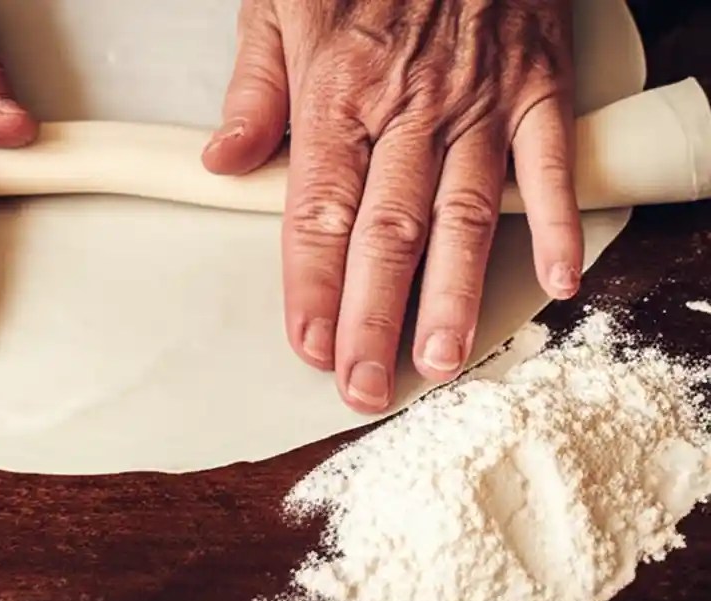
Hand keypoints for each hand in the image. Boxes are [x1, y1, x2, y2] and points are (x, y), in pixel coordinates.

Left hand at [203, 0, 579, 412]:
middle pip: (389, 232)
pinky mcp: (536, 85)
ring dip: (454, 294)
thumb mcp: (279, 2)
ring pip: (466, 214)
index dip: (313, 285)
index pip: (319, 210)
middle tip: (362, 385)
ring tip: (442, 362)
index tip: (307, 345)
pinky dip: (557, 222)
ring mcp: (480, 101)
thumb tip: (221, 162)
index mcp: (337, 92)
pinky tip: (556, 279)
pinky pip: (549, 162)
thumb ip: (255, 89)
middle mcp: (409, 108)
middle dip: (373, 317)